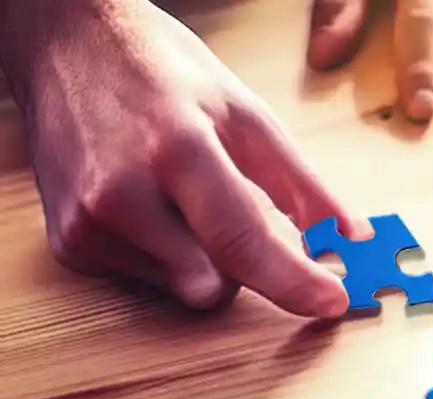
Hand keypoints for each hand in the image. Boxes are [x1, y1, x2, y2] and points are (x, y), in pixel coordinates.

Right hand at [0, 0, 356, 316]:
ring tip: (182, 195)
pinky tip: (151, 206)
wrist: (66, 49)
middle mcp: (120, 194)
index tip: (333, 302)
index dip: (294, 281)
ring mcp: (87, 225)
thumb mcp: (246, 113)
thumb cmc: (162, 75)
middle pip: (216, 283)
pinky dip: (166, 256)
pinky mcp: (70, 247)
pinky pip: (150, 282)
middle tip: (235, 206)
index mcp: (175, 151)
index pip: (241, 241)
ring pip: (185, 288)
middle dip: (245, 263)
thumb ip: (302, 183)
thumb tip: (352, 235)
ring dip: (204, 259)